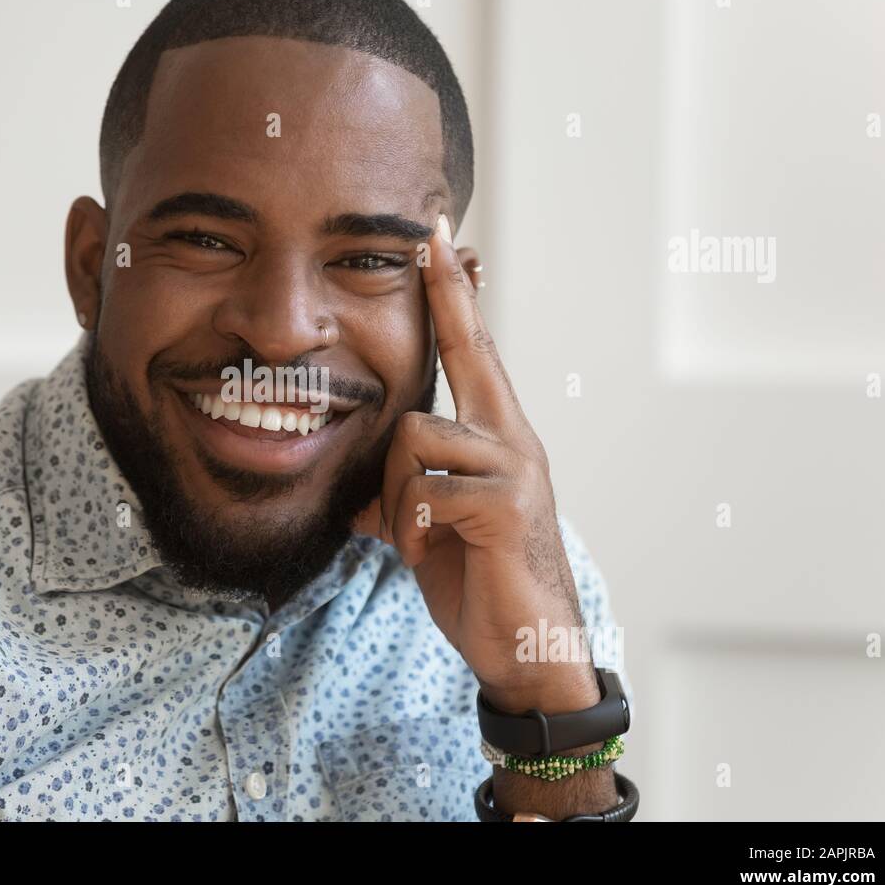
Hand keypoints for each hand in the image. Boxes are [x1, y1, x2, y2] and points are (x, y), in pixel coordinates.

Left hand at [353, 213, 598, 715]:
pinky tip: (431, 555)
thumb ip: (407, 499)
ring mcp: (515, 469)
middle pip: (469, 352)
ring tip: (417, 538)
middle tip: (429, 236)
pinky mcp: (506, 506)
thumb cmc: (481, 582)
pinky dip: (411, 530)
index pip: (473, 355)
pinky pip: (425, 492)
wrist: (526, 649)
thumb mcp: (433, 530)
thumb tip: (357, 505)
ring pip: (415, 436)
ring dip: (397, 496)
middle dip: (448, 293)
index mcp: (496, 439)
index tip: (438, 241)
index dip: (454, 298)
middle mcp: (514, 439)